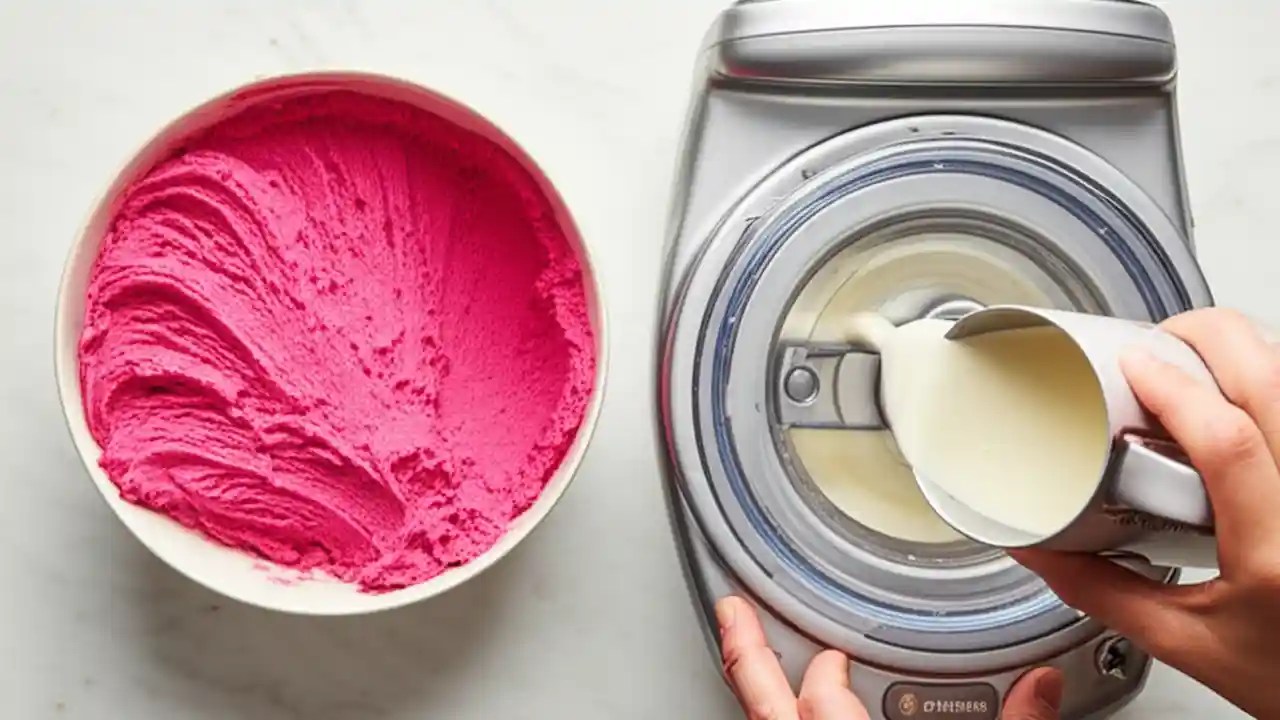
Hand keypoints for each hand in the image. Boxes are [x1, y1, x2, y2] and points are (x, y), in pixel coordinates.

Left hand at [714, 596, 1062, 718]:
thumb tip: (1043, 686)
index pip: (824, 694)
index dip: (828, 667)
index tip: (835, 651)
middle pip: (760, 698)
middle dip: (747, 651)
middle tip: (733, 611)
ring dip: (759, 691)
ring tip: (750, 660)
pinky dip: (774, 719)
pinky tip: (784, 712)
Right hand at [1014, 308, 1279, 718]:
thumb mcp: (1187, 643)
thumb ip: (1105, 592)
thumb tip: (1040, 550)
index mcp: (1275, 553)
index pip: (1230, 440)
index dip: (1175, 387)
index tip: (1131, 362)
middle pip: (1275, 378)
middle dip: (1211, 335)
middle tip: (1159, 341)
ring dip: (1243, 351)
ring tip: (1192, 363)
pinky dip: (1267, 378)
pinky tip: (1239, 391)